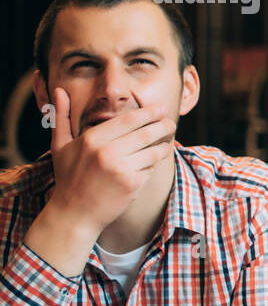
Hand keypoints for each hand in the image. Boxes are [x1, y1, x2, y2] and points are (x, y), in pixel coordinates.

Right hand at [45, 88, 175, 236]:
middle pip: (146, 133)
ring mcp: (121, 169)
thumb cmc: (69, 178)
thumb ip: (61, 117)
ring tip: (168, 140)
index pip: (129, 120)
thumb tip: (58, 91)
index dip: (149, 113)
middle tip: (171, 123)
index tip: (160, 109)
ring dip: (164, 145)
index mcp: (91, 139)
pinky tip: (155, 160)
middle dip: (163, 126)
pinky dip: (154, 164)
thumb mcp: (60, 146)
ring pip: (153, 151)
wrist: (74, 214)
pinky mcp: (132, 184)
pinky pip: (151, 168)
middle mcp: (106, 152)